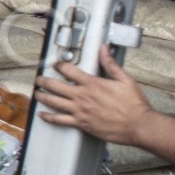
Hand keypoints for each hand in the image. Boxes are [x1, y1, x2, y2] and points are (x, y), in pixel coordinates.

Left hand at [35, 45, 155, 144]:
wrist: (139, 125)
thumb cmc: (134, 105)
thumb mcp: (125, 80)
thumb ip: (111, 64)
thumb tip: (104, 49)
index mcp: (92, 84)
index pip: (69, 70)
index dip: (59, 65)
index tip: (54, 64)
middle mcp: (83, 96)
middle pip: (55, 86)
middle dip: (44, 81)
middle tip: (38, 79)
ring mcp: (80, 110)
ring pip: (54, 102)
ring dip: (42, 96)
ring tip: (36, 93)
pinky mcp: (81, 124)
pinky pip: (60, 120)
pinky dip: (49, 117)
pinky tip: (42, 115)